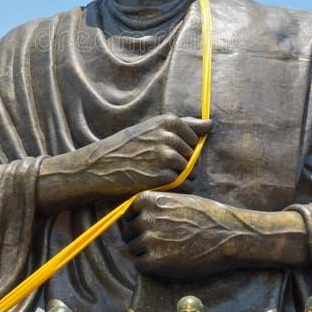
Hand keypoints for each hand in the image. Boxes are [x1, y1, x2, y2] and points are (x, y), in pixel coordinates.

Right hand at [37, 114, 210, 213]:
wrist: (100, 166)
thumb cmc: (127, 147)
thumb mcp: (152, 129)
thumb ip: (184, 125)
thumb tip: (211, 124)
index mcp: (168, 121)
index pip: (195, 139)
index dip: (181, 148)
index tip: (162, 150)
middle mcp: (169, 137)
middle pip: (193, 157)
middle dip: (181, 164)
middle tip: (156, 165)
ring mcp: (166, 157)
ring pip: (191, 172)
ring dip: (179, 178)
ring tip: (156, 175)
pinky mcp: (163, 177)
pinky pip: (184, 186)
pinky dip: (176, 189)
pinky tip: (158, 185)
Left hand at [123, 190, 233, 279]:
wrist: (228, 234)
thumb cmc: (206, 216)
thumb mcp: (177, 200)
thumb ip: (156, 206)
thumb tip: (138, 216)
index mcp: (148, 200)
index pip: (128, 215)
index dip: (138, 223)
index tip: (151, 228)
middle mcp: (144, 218)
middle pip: (129, 233)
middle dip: (140, 239)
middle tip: (160, 244)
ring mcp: (148, 240)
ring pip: (134, 250)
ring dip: (146, 253)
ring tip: (168, 252)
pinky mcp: (155, 261)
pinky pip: (140, 265)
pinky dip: (150, 267)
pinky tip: (168, 262)